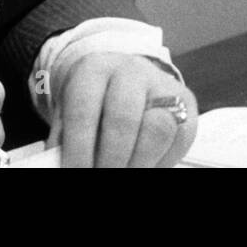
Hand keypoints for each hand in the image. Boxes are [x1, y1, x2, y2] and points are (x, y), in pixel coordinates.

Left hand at [50, 51, 197, 166]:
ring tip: (124, 174)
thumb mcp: (69, 113)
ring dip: (139, 163)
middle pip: (122, 119)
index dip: (79, 149)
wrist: (122, 78)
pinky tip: (144, 165)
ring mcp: (161, 84)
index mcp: (93, 69)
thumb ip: (65, 140)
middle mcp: (129, 71)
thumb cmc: (92, 102)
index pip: (84, 110)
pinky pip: (181, 138)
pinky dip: (163, 161)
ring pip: (157, 129)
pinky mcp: (186, 103)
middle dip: (111, 160)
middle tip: (101, 177)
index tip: (76, 172)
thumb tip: (59, 166)